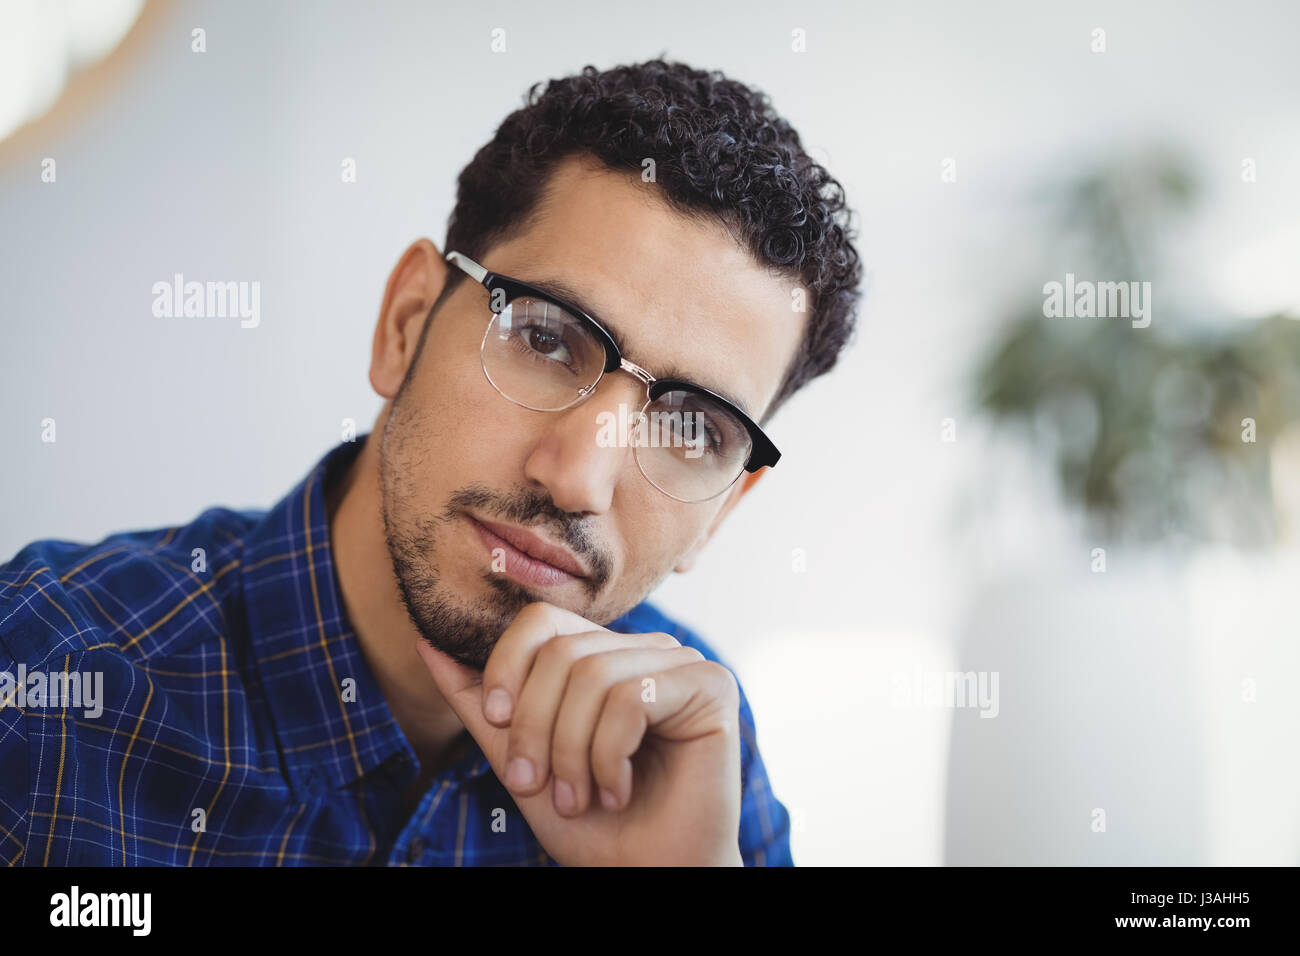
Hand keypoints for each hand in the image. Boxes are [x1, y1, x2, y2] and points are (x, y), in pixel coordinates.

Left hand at [413, 601, 743, 865]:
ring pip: (594, 675)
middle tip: (539, 785)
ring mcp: (681, 663)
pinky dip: (610, 755)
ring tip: (579, 797)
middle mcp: (644, 649)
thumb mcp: (518, 757)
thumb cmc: (588, 823)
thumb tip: (427, 643)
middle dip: (536, 727)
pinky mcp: (712, 686)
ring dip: (572, 751)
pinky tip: (619, 791)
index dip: (508, 666)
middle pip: (563, 652)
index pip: (541, 621)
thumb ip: (479, 703)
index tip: (496, 725)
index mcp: (603, 655)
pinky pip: (634, 697)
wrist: (643, 874)